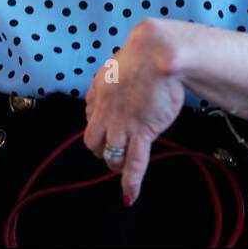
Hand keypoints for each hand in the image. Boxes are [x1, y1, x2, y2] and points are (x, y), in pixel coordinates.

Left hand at [83, 18, 183, 205]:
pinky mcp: (140, 131)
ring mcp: (121, 124)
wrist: (157, 53)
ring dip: (115, 163)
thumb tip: (110, 78)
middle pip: (92, 141)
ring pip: (110, 154)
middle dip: (101, 149)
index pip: (90, 117)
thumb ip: (112, 76)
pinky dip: (131, 182)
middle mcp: (104, 111)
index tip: (108, 128)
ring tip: (122, 168)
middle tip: (112, 150)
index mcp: (98, 92)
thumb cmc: (145, 52)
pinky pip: (134, 162)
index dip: (99, 125)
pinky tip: (129, 196)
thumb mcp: (120, 62)